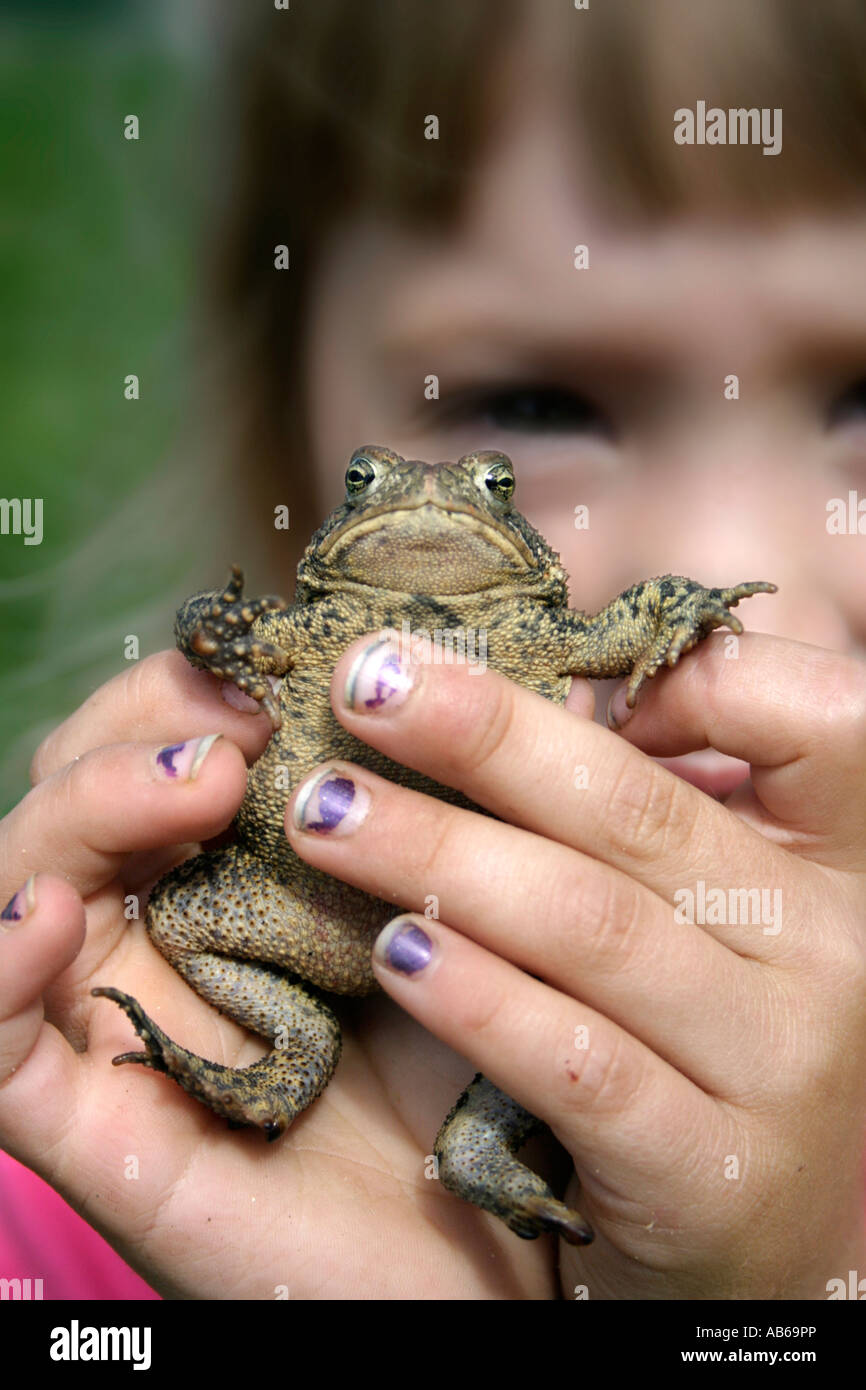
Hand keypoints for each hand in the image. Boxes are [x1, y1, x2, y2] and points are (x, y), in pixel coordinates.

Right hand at [0, 651, 555, 1297]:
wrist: (500, 1245)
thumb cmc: (484, 1061)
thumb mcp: (460, 904)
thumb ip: (435, 793)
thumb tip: (443, 657)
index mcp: (231, 872)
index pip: (158, 741)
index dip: (195, 682)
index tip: (288, 664)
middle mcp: (158, 936)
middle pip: (79, 794)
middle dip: (141, 725)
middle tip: (243, 724)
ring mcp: (115, 1027)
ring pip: (22, 888)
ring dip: (88, 810)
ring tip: (193, 786)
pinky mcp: (94, 1130)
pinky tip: (50, 914)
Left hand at [284, 631, 865, 1298]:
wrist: (778, 1247)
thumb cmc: (722, 1045)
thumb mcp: (729, 915)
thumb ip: (663, 807)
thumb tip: (550, 695)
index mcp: (835, 864)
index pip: (821, 719)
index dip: (699, 673)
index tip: (540, 648)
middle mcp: (825, 950)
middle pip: (638, 812)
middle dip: (485, 733)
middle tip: (357, 679)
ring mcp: (774, 1064)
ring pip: (595, 927)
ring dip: (443, 856)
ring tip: (324, 811)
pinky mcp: (708, 1170)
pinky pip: (583, 1065)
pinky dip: (483, 1002)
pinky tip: (394, 952)